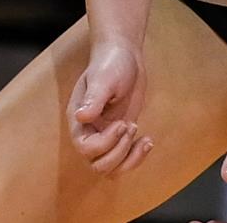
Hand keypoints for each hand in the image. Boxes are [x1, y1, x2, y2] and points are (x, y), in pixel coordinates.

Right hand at [67, 40, 153, 175]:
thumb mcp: (103, 79)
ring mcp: (105, 135)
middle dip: (119, 153)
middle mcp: (89, 132)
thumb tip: (81, 117)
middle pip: (98, 165)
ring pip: (111, 169)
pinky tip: (148, 141)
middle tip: (130, 126)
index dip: (106, 143)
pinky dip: (137, 157)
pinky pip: (124, 160)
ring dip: (129, 160)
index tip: (122, 123)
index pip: (85, 148)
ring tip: (144, 139)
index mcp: (78, 120)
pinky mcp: (121, 135)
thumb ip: (94, 98)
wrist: (124, 55)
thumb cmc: (110, 64)